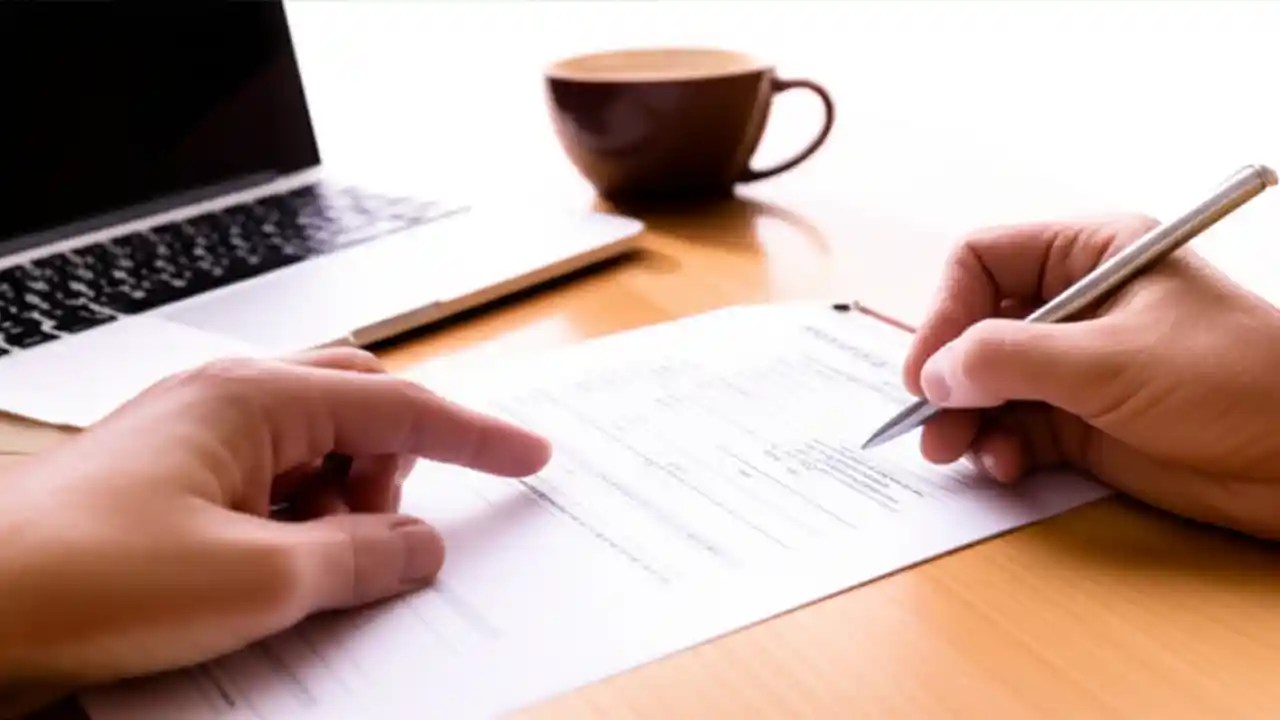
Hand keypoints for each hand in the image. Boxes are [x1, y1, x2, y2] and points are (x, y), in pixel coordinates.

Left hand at [0, 349, 550, 708]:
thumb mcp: (258, 582)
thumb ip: (360, 558)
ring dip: (341, 503)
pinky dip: (297, 521)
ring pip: (312, 449)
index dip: (475, 436)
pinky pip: (268, 483)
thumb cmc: (82, 579)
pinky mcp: (174, 478)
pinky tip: (273, 570)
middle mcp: (226, 401)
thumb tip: (419, 544)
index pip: (399, 407)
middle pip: (357, 408)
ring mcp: (196, 436)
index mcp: (253, 400)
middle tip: (395, 531)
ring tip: (316, 566)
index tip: (529, 455)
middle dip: (394, 468)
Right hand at [903, 214, 1279, 539]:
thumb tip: (935, 374)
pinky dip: (998, 447)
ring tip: (958, 452)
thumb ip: (1011, 360)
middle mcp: (1075, 305)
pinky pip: (1014, 428)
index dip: (945, 310)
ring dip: (966, 419)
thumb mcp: (1111, 359)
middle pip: (975, 327)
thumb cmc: (1236, 382)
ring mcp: (1077, 367)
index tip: (929, 368)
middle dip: (949, 376)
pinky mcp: (1084, 422)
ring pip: (987, 384)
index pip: (983, 262)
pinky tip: (1006, 465)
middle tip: (931, 423)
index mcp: (1089, 256)